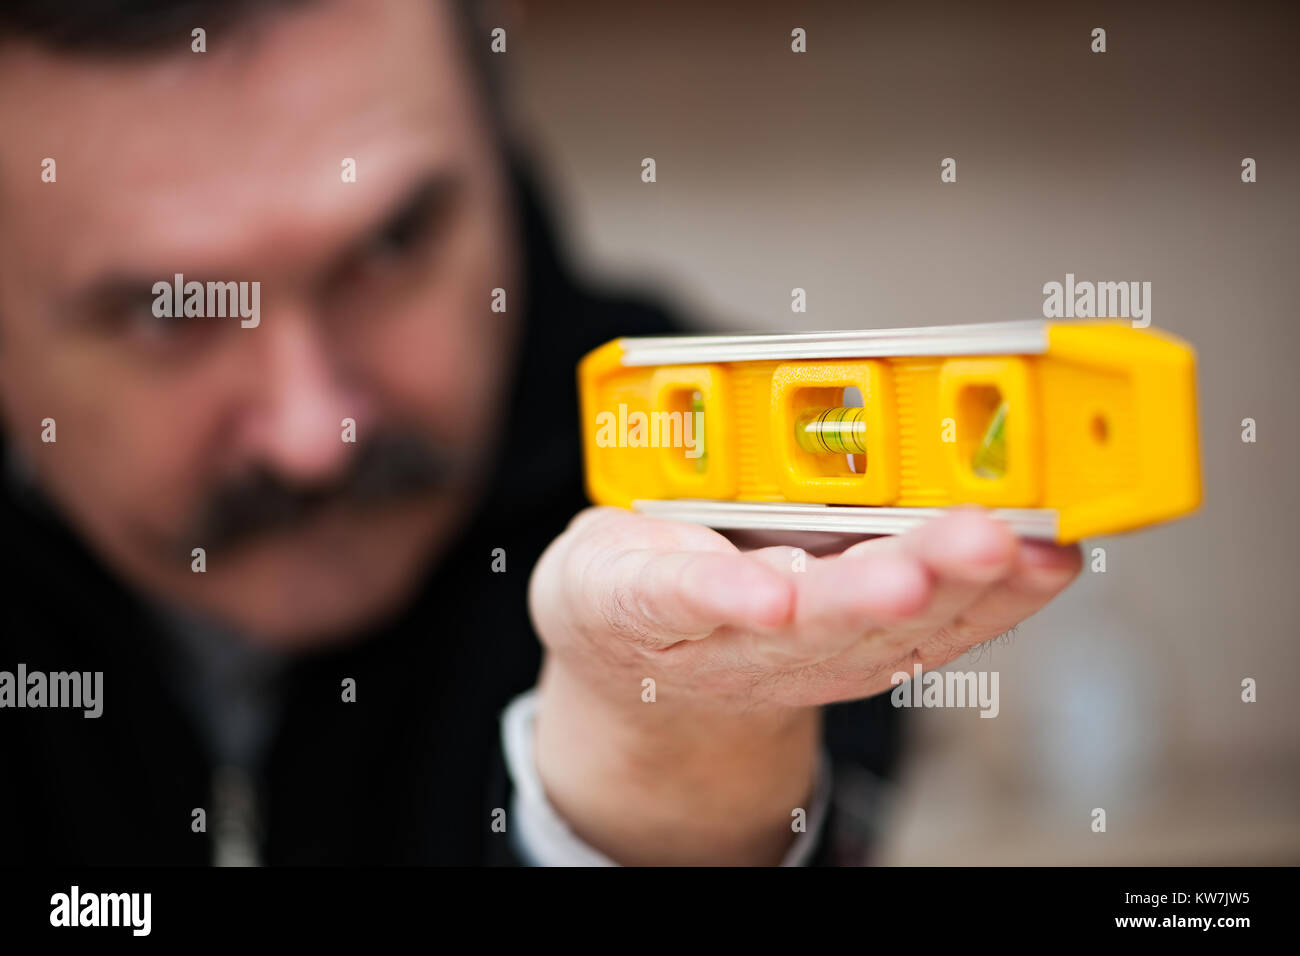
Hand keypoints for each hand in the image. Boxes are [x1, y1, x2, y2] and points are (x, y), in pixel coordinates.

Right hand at [527, 506, 1080, 863]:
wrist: (656, 672)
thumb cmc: (632, 595)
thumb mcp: (596, 568)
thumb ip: (642, 544)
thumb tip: (714, 497)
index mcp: (656, 609)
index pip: (684, 600)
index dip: (726, 594)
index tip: (769, 594)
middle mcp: (746, 643)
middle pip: (818, 618)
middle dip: (891, 583)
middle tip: (955, 541)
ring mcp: (815, 654)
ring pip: (891, 627)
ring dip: (961, 589)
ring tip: (1016, 544)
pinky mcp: (867, 651)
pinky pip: (936, 635)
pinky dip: (995, 603)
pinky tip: (1048, 565)